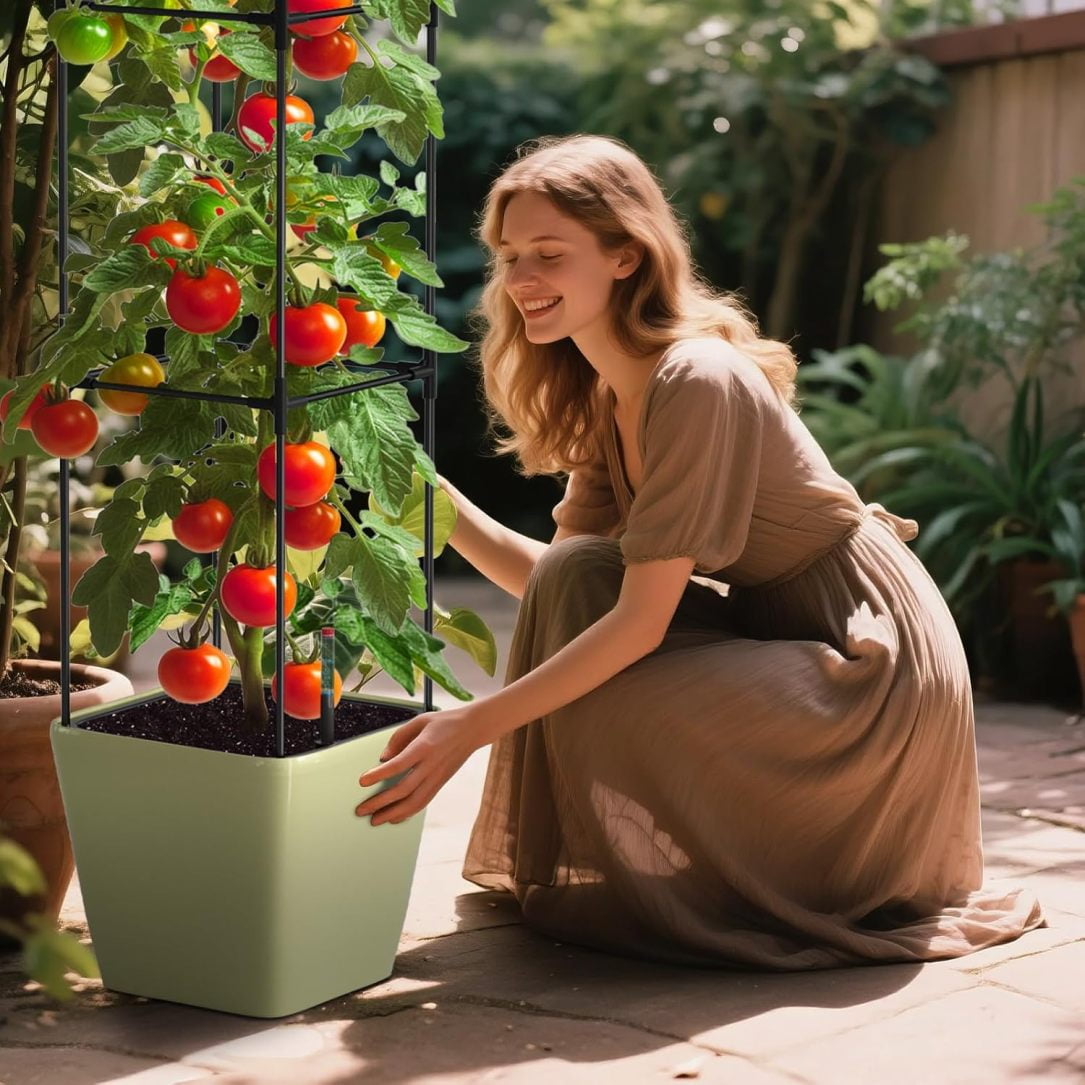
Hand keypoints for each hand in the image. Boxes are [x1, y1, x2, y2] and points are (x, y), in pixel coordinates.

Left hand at [355, 703, 489, 825]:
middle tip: (362, 810)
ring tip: (375, 820)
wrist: (473, 729)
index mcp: (424, 747)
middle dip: (380, 802)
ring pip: (414, 802)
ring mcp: (437, 777)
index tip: (362, 782)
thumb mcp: (420, 721)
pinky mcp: (441, 783)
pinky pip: (423, 802)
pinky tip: (395, 818)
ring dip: (392, 814)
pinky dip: (408, 813)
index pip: (398, 764)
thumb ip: (398, 737)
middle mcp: (431, 765)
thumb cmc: (445, 723)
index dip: (379, 775)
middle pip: (403, 789)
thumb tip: (383, 758)